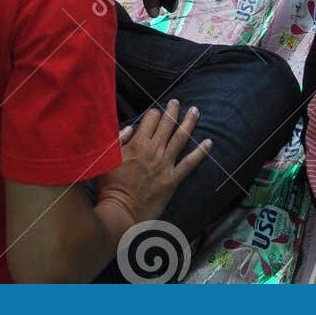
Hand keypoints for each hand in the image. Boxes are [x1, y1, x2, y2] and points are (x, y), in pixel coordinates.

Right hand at [95, 101, 210, 231]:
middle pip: (167, 124)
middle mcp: (154, 150)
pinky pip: (190, 163)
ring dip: (189, 122)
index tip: (155, 113)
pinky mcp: (172, 179)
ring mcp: (165, 164)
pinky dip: (200, 152)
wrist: (120, 213)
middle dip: (172, 110)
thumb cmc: (110, 187)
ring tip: (195, 111)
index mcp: (138, 143)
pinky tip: (209, 142)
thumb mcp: (107, 158)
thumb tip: (129, 128)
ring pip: (181, 138)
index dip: (153, 113)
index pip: (151, 118)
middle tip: (176, 101)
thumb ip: (118, 140)